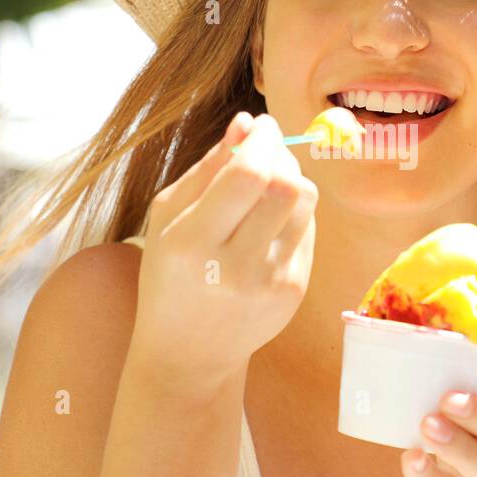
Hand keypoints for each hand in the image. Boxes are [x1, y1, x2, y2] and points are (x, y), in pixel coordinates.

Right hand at [130, 112, 318, 393]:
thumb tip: (248, 123)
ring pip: (305, 203)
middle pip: (285, 186)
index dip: (263, 141)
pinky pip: (308, 228)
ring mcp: (270, 282)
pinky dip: (294, 211)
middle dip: (280, 155)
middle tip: (265, 150)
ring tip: (266, 185)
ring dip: (291, 179)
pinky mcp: (294, 291)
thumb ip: (208, 167)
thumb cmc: (170, 273)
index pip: (248, 175)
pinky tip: (268, 220)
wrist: (187, 352)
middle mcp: (235, 266)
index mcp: (192, 243)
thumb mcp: (168, 217)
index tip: (262, 125)